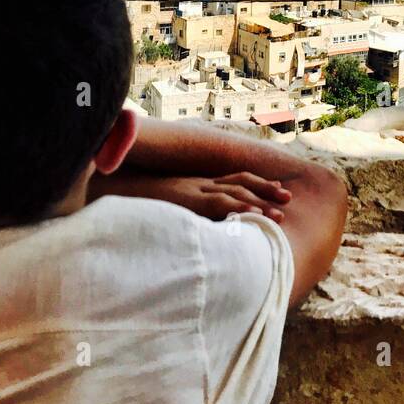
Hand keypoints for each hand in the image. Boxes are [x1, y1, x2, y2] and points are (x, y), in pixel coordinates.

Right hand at [126, 172, 292, 222]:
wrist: (114, 191)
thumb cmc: (140, 202)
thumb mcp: (169, 204)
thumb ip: (187, 210)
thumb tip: (204, 224)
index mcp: (197, 183)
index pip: (234, 179)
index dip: (258, 184)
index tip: (279, 190)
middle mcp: (199, 184)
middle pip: (240, 183)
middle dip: (266, 191)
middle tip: (289, 199)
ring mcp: (193, 191)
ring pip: (234, 194)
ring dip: (258, 204)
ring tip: (279, 216)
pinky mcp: (187, 201)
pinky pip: (216, 204)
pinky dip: (236, 210)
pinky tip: (252, 219)